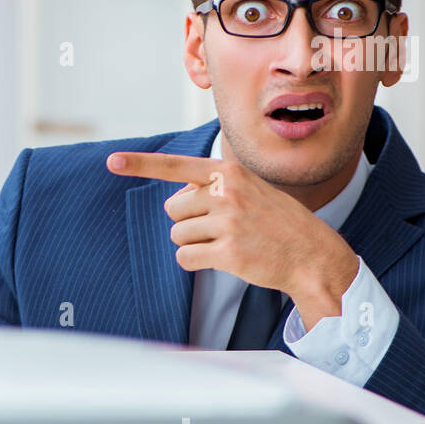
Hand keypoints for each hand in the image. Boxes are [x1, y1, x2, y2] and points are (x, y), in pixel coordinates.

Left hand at [105, 152, 359, 328]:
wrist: (312, 255)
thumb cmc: (277, 222)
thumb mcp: (250, 190)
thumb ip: (215, 186)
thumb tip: (177, 195)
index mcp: (230, 173)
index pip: (176, 166)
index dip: (140, 164)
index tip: (112, 162)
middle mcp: (227, 193)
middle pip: (173, 209)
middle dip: (188, 221)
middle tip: (221, 227)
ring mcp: (228, 223)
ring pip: (177, 235)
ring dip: (194, 243)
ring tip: (227, 242)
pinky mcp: (228, 253)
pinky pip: (185, 258)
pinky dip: (195, 262)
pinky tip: (222, 259)